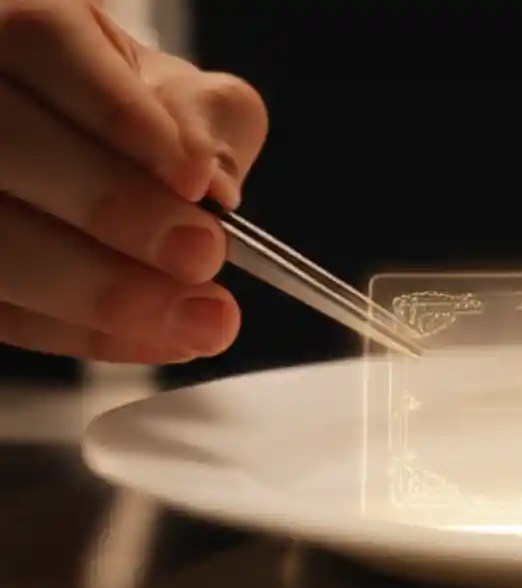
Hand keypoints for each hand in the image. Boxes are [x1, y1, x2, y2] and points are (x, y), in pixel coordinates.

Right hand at [0, 0, 266, 362]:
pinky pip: (2, 309)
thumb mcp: (174, 93)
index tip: (194, 176)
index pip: (41, 44)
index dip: (118, 115)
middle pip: (8, 145)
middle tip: (203, 254)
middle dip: (116, 211)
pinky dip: (82, 332)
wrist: (67, 144)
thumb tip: (214, 181)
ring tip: (197, 317)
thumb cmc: (116, 112)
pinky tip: (154, 337)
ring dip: (101, 290)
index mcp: (11, 27)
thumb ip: (204, 119)